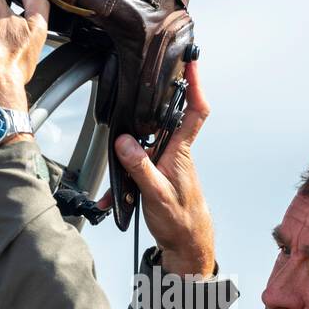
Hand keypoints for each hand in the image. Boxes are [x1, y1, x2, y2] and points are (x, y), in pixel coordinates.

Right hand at [100, 60, 214, 276]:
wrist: (188, 246)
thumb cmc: (180, 221)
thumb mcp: (156, 194)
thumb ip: (140, 167)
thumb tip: (125, 142)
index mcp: (180, 152)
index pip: (195, 112)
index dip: (195, 85)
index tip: (190, 62)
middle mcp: (175, 152)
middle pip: (164, 118)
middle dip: (149, 106)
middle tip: (135, 89)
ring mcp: (166, 162)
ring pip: (145, 145)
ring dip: (127, 156)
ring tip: (117, 181)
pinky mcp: (158, 172)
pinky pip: (139, 166)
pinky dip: (125, 180)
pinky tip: (113, 200)